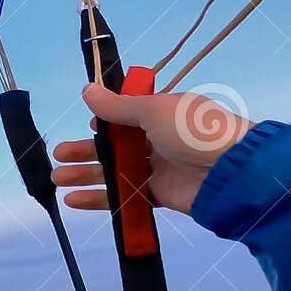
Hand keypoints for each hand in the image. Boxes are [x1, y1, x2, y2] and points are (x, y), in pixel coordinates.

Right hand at [50, 84, 251, 214]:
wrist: (233, 173)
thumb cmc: (194, 131)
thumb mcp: (154, 110)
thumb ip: (117, 107)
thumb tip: (87, 90)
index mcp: (160, 112)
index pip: (126, 115)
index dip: (104, 121)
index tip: (89, 125)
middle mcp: (158, 139)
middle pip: (114, 144)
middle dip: (85, 150)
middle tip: (58, 155)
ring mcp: (158, 168)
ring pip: (114, 170)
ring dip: (86, 174)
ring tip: (57, 179)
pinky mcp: (159, 195)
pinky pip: (124, 195)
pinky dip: (99, 198)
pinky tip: (75, 200)